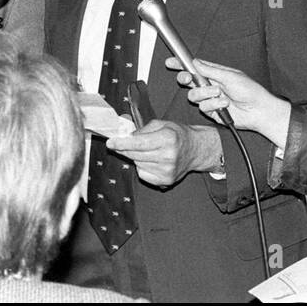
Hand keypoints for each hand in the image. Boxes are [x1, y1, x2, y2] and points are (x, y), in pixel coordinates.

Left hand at [106, 120, 221, 187]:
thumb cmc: (177, 135)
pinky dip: (142, 166)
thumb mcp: (162, 124)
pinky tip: (152, 161)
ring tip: (148, 151)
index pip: (139, 143)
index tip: (110, 142)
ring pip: (137, 164)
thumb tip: (126, 137)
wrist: (195, 150)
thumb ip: (143, 129)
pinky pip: (143, 174)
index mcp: (167, 139)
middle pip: (135, 154)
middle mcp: (168, 156)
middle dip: (125, 148)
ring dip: (136, 157)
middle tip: (121, 143)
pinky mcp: (165, 181)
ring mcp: (167, 171)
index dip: (122, 143)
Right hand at [166, 57, 291, 148]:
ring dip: (206, 94)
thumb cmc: (249, 90)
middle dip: (186, 79)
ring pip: (194, 95)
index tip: (171, 62)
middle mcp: (210, 86)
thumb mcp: (230, 76)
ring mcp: (210, 99)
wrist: (258, 111)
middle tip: (188, 79)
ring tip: (220, 93)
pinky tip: (225, 104)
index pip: (194, 67)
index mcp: (214, 74)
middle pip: (189, 81)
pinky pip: (203, 107)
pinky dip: (213, 105)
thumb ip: (210, 70)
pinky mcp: (212, 112)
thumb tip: (195, 62)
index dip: (181, 65)